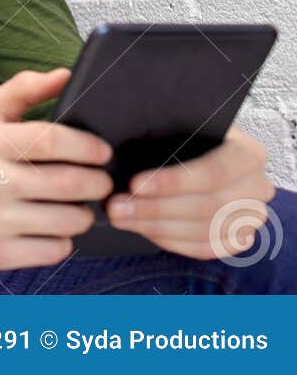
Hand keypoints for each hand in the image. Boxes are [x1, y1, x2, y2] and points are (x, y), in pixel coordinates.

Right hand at [0, 68, 114, 272]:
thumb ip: (25, 89)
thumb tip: (66, 75)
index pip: (51, 140)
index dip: (87, 146)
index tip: (102, 151)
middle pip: (68, 184)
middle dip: (97, 183)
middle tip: (99, 182)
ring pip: (67, 221)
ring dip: (83, 214)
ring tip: (75, 206)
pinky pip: (54, 250)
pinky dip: (63, 240)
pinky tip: (51, 228)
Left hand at [106, 126, 275, 259]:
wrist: (203, 153)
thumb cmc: (186, 137)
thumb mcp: (181, 125)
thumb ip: (166, 134)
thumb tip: (125, 149)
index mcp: (248, 153)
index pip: (213, 173)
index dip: (173, 182)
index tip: (134, 184)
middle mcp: (257, 186)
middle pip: (207, 206)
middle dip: (155, 209)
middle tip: (116, 206)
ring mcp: (252, 216)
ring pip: (204, 230)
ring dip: (156, 227)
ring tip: (121, 218)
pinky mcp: (239, 239)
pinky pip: (206, 249)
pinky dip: (171, 242)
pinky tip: (144, 230)